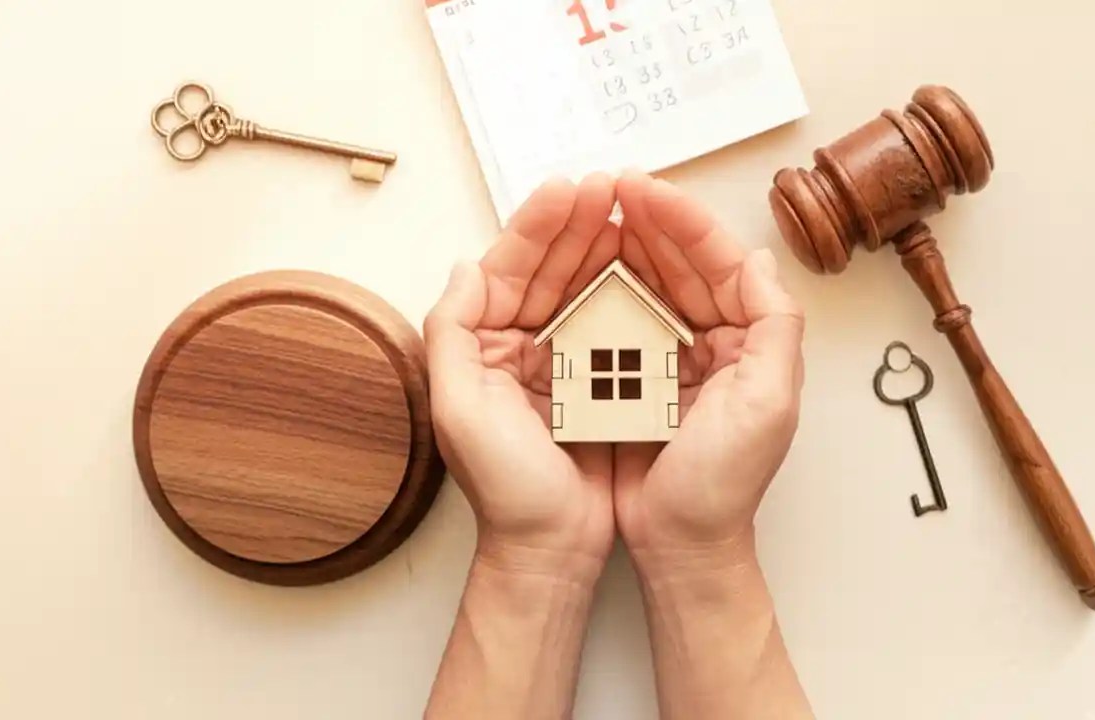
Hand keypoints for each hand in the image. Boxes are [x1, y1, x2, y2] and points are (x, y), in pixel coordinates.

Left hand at [425, 174, 622, 579]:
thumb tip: (466, 265)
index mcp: (481, 347)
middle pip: (546, 270)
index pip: (506, 269)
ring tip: (628, 209)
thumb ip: (451, 332)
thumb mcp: (460, 409)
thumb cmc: (506, 490)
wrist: (552, 547)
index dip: (537, 226)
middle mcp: (516, 347)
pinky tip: (643, 262)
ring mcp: (557, 362)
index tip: (567, 190)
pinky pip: (609, 323)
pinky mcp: (594, 382)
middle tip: (608, 186)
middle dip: (575, 224)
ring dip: (601, 247)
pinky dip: (625, 290)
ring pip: (579, 289)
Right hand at [612, 171, 805, 569]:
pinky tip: (578, 267)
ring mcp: (671, 359)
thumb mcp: (768, 404)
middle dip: (648, 221)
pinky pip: (617, 322)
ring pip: (647, 285)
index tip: (643, 189)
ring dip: (622, 246)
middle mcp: (713, 341)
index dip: (682, 220)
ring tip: (592, 212)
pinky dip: (600, 291)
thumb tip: (758, 258)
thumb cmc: (724, 485)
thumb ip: (775, 326)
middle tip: (610, 187)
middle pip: (681, 264)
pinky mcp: (634, 379)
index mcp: (749, 340)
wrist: (681, 546)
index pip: (719, 262)